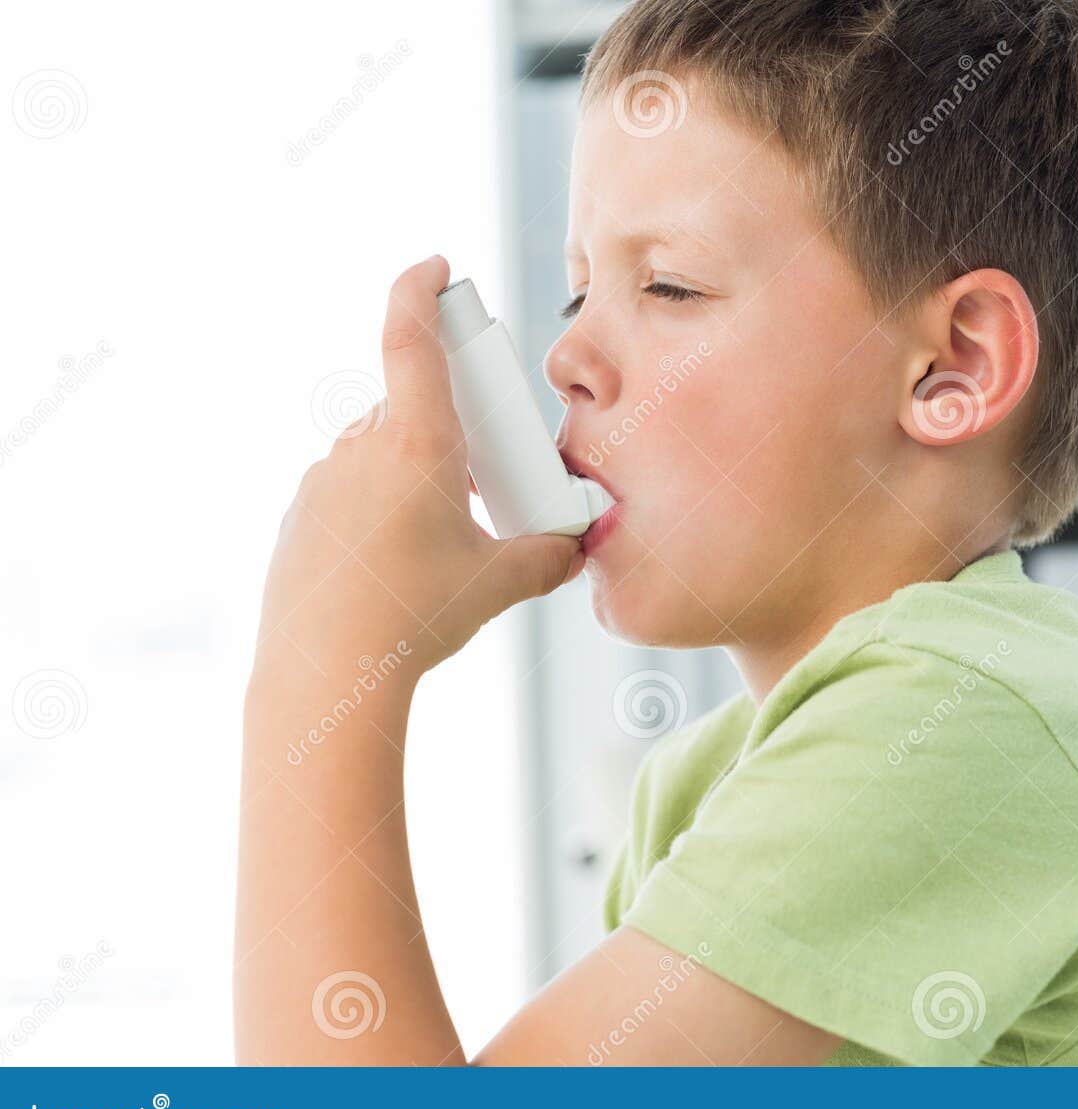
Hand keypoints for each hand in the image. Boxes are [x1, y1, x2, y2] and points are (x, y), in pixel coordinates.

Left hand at [252, 256, 580, 683]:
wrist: (327, 672)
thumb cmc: (414, 617)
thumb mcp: (498, 584)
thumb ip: (545, 558)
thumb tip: (575, 551)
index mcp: (417, 444)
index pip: (409, 336)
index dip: (419, 289)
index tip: (436, 268)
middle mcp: (363, 450)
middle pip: (410, 408)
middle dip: (449, 432)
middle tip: (481, 480)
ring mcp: (325, 482)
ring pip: (380, 455)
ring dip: (414, 477)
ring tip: (441, 543)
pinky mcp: (303, 518)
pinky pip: (349, 494)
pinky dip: (379, 511)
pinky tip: (396, 568)